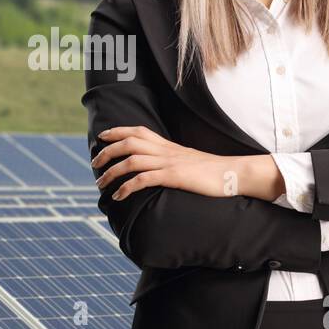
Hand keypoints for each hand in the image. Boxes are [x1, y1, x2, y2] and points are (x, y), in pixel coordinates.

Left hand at [92, 125, 278, 200]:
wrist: (233, 173)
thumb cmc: (212, 172)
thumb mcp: (188, 162)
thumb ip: (172, 161)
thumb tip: (159, 170)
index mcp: (168, 145)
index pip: (138, 131)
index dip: (117, 131)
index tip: (102, 137)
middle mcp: (166, 150)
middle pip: (129, 142)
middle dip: (107, 151)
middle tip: (95, 163)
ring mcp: (169, 162)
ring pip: (132, 160)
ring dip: (112, 171)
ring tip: (101, 183)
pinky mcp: (174, 176)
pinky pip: (144, 179)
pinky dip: (127, 187)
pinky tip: (119, 197)